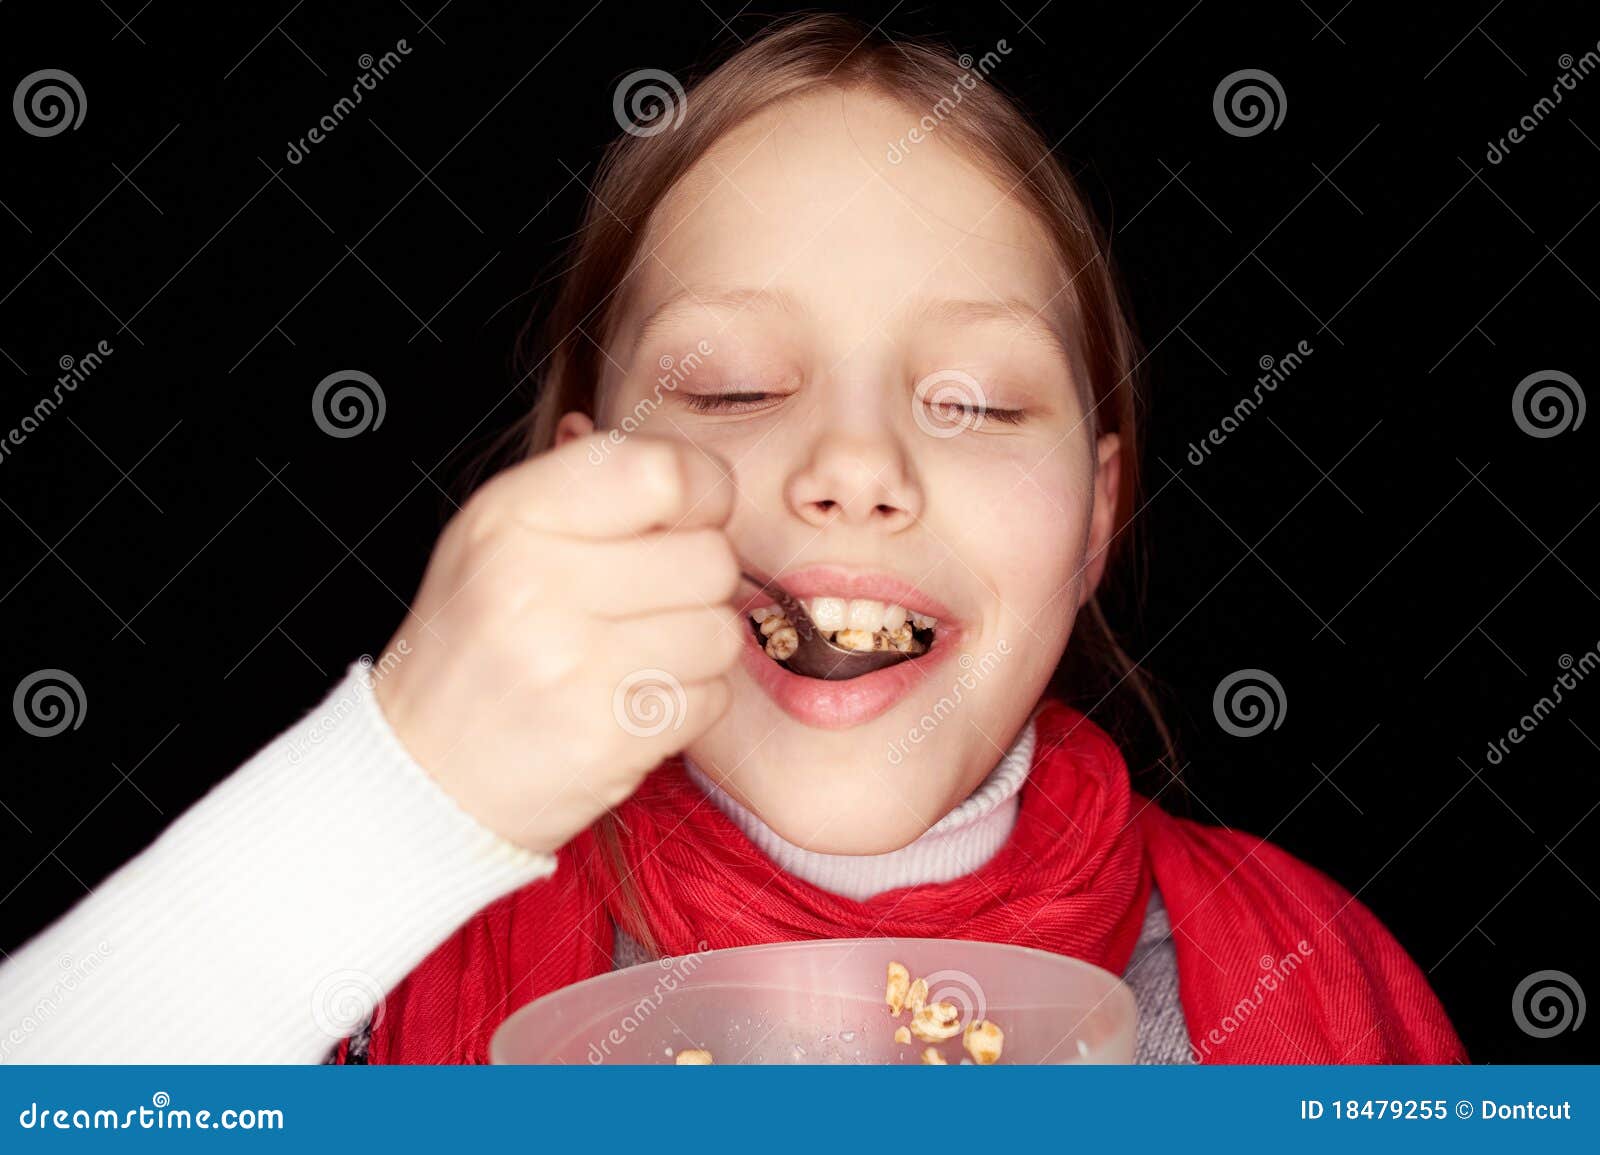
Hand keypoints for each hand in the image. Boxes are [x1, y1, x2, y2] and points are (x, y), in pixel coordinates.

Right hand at [373, 433, 741, 853]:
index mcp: (513, 515)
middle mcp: (537, 581)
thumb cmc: (478, 643)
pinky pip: (709, 697)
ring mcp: (572, 665)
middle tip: (650, 602)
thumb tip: (692, 467)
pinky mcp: (607, 736)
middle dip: (697, 580)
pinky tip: (630, 703)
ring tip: (636, 657)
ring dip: (695, 646)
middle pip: (710, 555)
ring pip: (719, 630)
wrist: (424, 773)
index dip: (702, 492)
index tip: (687, 517)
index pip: (666, 472)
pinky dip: (686, 703)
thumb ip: (591, 491)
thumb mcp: (499, 539)